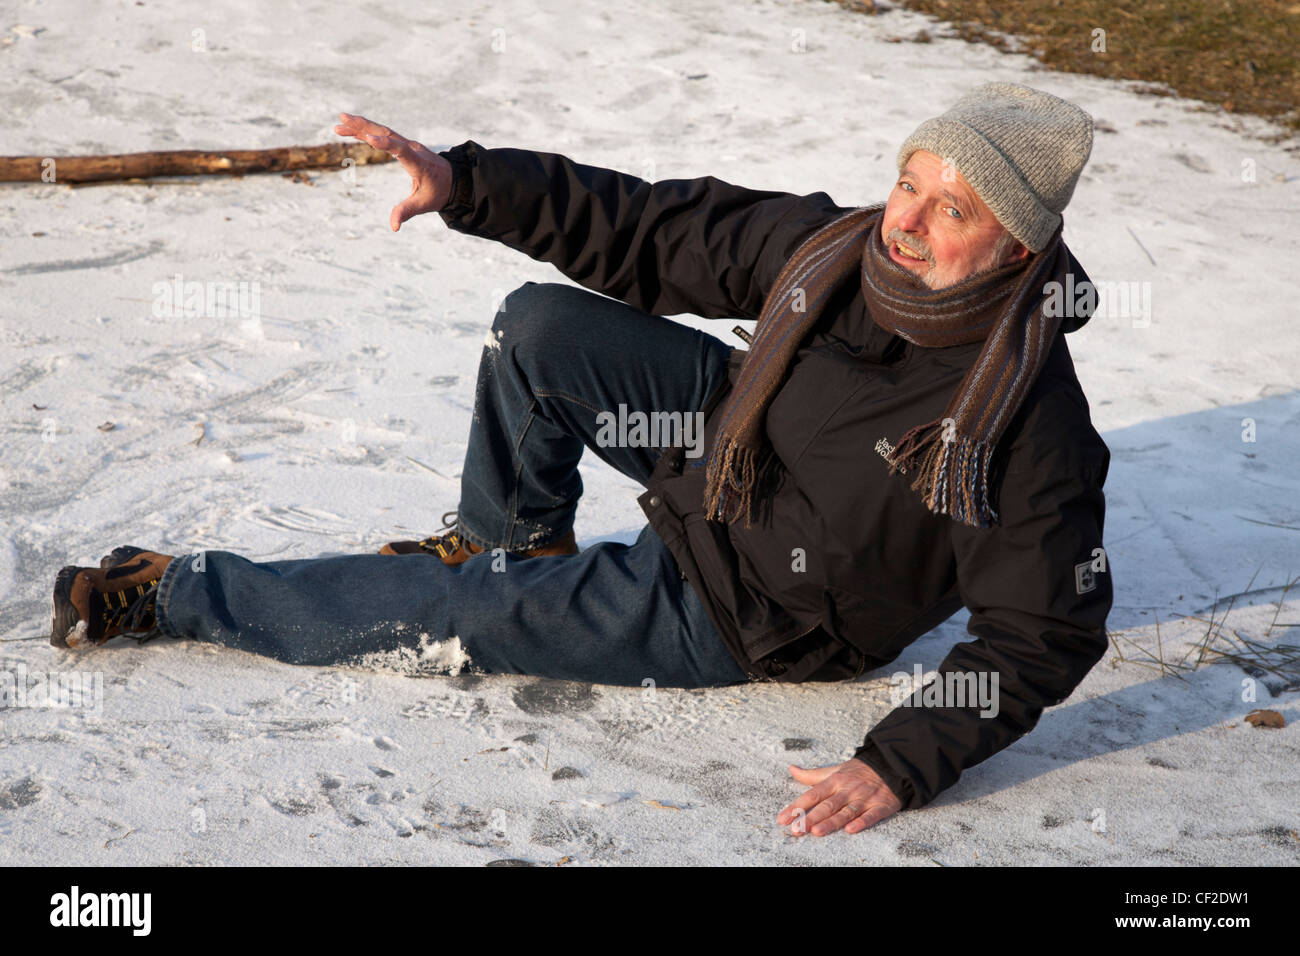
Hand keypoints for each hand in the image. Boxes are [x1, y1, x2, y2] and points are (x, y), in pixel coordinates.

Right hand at [334, 112, 453, 230]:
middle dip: (364, 127)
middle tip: (343, 120)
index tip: (370, 138)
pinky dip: (368, 131)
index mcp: (419, 163)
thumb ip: (407, 212)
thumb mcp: (424, 204)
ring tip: (340, 121)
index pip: (401, 151)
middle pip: (387, 134)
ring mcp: (408, 145)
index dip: (386, 144)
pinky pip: (384, 135)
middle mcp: (413, 149)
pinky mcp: (403, 144)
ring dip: (362, 125)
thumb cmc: (439, 192)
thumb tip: (394, 227)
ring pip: (383, 131)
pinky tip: (352, 129)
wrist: (453, 179)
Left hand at [776, 758, 901, 835]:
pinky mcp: (881, 806)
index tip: (783, 818)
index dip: (797, 806)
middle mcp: (848, 790)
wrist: (890, 766)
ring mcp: (865, 798)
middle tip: (796, 830)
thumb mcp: (834, 770)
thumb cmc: (858, 772)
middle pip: (827, 805)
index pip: (813, 794)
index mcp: (835, 781)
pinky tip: (851, 830)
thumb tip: (791, 769)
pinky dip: (862, 822)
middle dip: (810, 818)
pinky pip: (871, 815)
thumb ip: (812, 775)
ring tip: (817, 832)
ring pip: (846, 812)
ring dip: (832, 822)